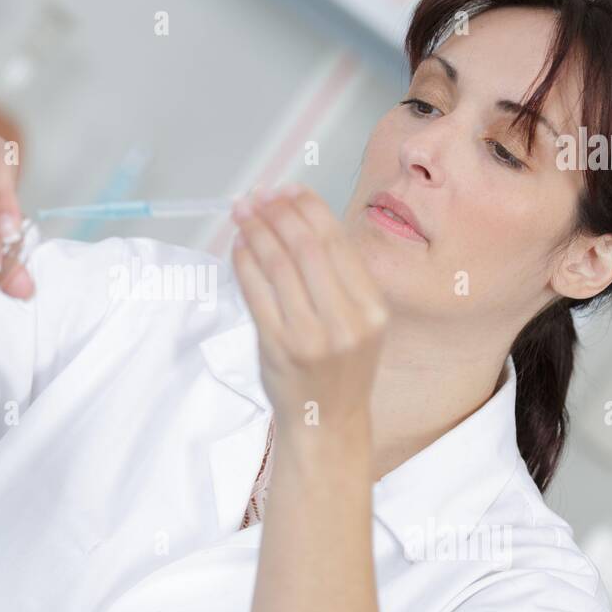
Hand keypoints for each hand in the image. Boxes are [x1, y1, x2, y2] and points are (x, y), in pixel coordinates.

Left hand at [230, 184, 387, 438]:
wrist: (326, 422)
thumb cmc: (339, 368)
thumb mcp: (359, 322)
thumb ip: (338, 277)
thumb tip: (300, 219)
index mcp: (372, 308)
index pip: (337, 243)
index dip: (309, 208)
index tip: (288, 189)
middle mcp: (346, 321)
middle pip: (307, 248)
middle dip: (279, 213)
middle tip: (259, 195)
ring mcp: (311, 336)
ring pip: (279, 266)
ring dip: (257, 231)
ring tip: (242, 211)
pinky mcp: (277, 347)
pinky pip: (256, 293)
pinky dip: (245, 263)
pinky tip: (239, 245)